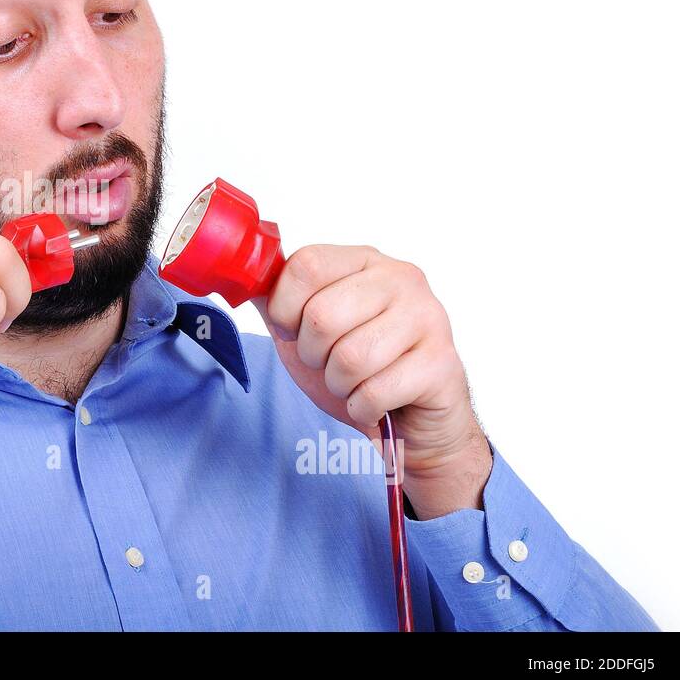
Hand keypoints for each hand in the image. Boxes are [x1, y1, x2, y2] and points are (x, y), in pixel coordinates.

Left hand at [256, 244, 490, 517]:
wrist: (414, 419)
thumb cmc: (361, 367)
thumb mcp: (308, 328)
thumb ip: (276, 298)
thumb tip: (237, 275)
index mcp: (366, 260)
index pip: (306, 265)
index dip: (285, 306)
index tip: (292, 328)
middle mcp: (403, 280)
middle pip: (323, 315)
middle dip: (312, 353)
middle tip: (327, 362)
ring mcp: (429, 319)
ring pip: (351, 358)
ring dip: (339, 384)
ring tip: (353, 381)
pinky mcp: (442, 364)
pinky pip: (375, 392)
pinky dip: (362, 407)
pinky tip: (375, 402)